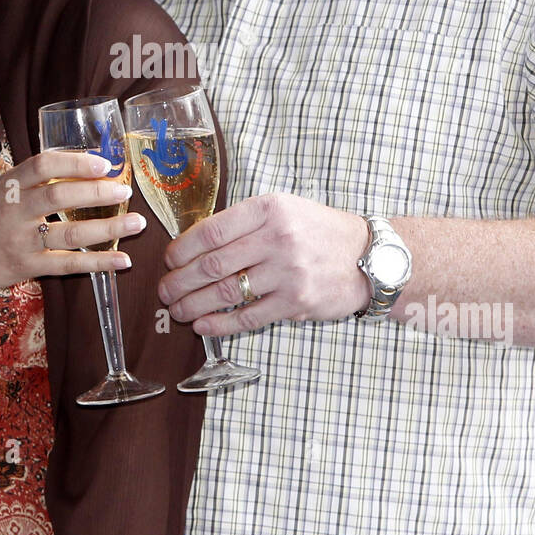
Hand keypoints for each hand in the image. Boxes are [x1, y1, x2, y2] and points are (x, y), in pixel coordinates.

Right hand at [0, 149, 145, 294]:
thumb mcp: (2, 188)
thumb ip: (36, 180)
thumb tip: (86, 166)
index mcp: (9, 185)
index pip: (42, 165)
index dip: (74, 162)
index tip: (102, 163)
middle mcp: (13, 211)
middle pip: (58, 198)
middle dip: (97, 193)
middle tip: (125, 190)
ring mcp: (19, 241)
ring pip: (69, 235)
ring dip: (108, 229)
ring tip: (137, 223)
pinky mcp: (26, 267)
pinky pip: (68, 265)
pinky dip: (99, 263)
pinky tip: (123, 260)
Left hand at [157, 193, 371, 336]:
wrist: (369, 256)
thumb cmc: (318, 231)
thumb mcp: (284, 209)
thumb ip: (244, 222)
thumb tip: (195, 244)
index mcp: (269, 209)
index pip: (211, 231)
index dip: (182, 249)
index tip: (169, 260)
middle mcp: (277, 238)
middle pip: (213, 264)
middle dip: (180, 281)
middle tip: (165, 291)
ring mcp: (288, 272)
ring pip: (226, 293)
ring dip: (194, 305)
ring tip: (177, 311)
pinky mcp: (296, 302)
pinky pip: (248, 317)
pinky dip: (220, 325)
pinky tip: (203, 326)